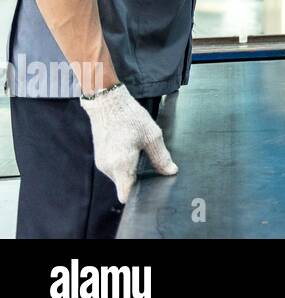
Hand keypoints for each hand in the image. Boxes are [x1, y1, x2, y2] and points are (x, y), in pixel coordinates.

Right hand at [80, 85, 178, 203]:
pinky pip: (115, 168)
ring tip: (141, 152)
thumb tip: (171, 172)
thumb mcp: (152, 136)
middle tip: (152, 164)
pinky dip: (124, 164)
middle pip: (125, 185)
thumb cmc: (130, 117)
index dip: (139, 194)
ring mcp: (102, 163)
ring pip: (120, 176)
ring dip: (131, 170)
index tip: (151, 187)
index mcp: (120, 165)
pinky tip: (133, 149)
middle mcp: (108, 167)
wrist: (108, 103)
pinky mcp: (100, 157)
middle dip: (138, 179)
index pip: (126, 194)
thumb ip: (161, 157)